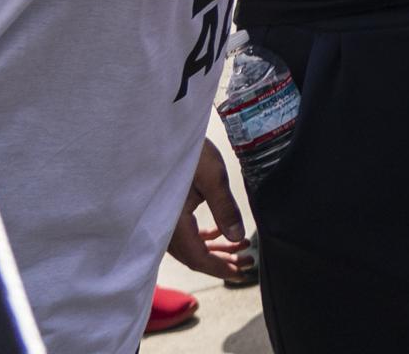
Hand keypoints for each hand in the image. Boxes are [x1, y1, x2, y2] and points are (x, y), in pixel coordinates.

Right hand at [165, 140, 251, 282]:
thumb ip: (225, 207)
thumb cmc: (187, 152)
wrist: (160, 136)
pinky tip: (224, 234)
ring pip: (190, 246)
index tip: (241, 273)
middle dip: (221, 262)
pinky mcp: (167, 212)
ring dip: (216, 250)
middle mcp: (163, 228)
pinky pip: (185, 234)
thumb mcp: (212, 176)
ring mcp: (163, 221)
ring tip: (243, 249)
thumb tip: (238, 237)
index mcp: (172, 223)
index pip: (197, 258)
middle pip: (193, 256)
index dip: (219, 269)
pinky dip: (205, 237)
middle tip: (247, 263)